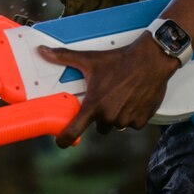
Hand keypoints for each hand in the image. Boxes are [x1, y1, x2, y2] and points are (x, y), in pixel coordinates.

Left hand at [37, 33, 179, 145]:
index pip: (73, 131)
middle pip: (99, 126)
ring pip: (116, 124)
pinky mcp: (141, 120)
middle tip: (106, 97)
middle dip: (101, 115)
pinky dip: (132, 115)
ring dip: (117, 115)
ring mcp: (126, 120)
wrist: (151, 60)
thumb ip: (64, 57)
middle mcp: (108, 116)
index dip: (64, 140)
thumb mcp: (90, 59)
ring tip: (122, 95)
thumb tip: (42, 51)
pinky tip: (134, 99)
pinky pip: (132, 124)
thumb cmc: (119, 60)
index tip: (61, 142)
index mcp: (94, 105)